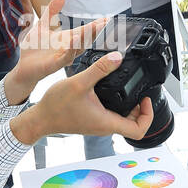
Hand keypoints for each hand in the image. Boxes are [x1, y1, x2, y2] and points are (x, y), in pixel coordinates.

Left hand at [5, 0, 104, 100]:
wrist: (23, 67)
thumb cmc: (34, 48)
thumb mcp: (42, 25)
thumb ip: (51, 11)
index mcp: (67, 39)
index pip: (84, 30)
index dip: (96, 25)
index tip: (108, 18)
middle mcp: (68, 48)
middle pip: (85, 38)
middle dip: (95, 30)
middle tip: (106, 22)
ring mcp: (62, 57)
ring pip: (78, 47)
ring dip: (85, 37)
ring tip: (93, 27)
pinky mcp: (54, 64)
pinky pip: (65, 57)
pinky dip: (70, 49)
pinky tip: (74, 39)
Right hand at [10, 51, 155, 144]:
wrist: (39, 118)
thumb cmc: (56, 107)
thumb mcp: (79, 83)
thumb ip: (99, 69)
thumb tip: (118, 57)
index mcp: (107, 122)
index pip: (139, 130)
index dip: (148, 115)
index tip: (145, 99)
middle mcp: (104, 126)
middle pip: (133, 124)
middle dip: (140, 109)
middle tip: (138, 90)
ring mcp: (98, 124)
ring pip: (122, 119)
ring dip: (129, 106)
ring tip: (126, 86)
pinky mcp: (91, 120)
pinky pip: (110, 115)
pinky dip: (116, 104)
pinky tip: (109, 89)